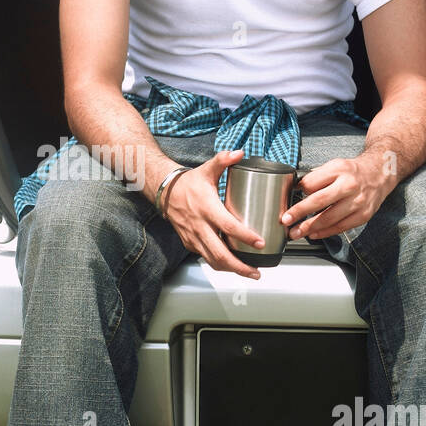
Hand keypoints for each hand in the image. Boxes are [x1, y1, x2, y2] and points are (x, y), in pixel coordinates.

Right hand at [163, 149, 266, 278]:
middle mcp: (200, 226)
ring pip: (212, 260)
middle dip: (240, 266)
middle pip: (220, 253)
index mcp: (207, 208)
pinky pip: (206, 258)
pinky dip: (220, 264)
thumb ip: (223, 160)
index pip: (229, 226)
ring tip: (249, 272)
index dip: (246, 236)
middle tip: (256, 271)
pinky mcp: (190, 243)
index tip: (260, 243)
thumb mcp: (207, 169)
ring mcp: (193, 237)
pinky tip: (232, 264)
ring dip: (231, 270)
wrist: (165, 193)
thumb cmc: (188, 183)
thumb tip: (240, 153)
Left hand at [281, 150, 396, 240]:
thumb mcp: (334, 166)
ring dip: (310, 227)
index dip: (298, 191)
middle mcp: (349, 185)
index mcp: (339, 169)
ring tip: (296, 232)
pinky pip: (340, 227)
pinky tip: (314, 234)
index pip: (312, 182)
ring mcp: (358, 201)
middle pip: (319, 200)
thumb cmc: (352, 171)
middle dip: (299, 212)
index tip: (287, 200)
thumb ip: (316, 177)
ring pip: (329, 218)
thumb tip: (295, 191)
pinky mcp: (363, 215)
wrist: (380, 173)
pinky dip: (325, 232)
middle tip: (286, 220)